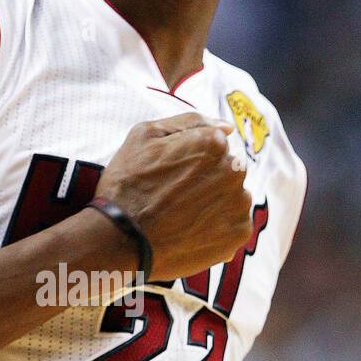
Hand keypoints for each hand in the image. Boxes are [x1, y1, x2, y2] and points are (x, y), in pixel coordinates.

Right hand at [97, 113, 252, 280]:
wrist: (120, 239)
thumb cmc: (128, 184)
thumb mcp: (145, 135)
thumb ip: (189, 122)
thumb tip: (226, 127)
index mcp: (214, 143)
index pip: (214, 144)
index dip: (191, 160)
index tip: (173, 175)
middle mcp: (233, 170)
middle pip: (227, 169)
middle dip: (207, 179)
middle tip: (176, 196)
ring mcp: (239, 202)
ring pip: (232, 196)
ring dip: (215, 202)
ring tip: (184, 215)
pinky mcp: (239, 232)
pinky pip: (235, 223)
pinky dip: (219, 227)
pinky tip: (193, 230)